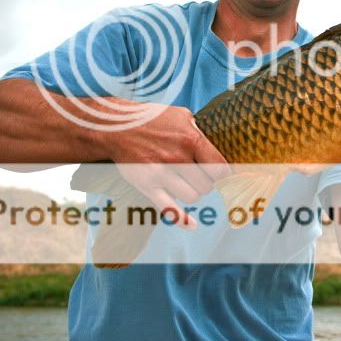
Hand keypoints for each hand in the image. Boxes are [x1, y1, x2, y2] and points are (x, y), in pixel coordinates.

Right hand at [105, 104, 230, 223]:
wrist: (118, 128)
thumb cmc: (153, 120)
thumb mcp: (182, 115)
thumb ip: (200, 131)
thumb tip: (219, 147)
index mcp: (190, 139)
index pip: (219, 168)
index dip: (222, 174)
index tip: (220, 174)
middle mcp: (177, 157)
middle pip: (207, 185)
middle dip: (206, 182)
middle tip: (198, 175)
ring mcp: (161, 173)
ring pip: (192, 197)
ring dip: (192, 193)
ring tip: (185, 183)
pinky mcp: (147, 186)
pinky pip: (169, 209)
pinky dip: (182, 220)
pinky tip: (193, 225)